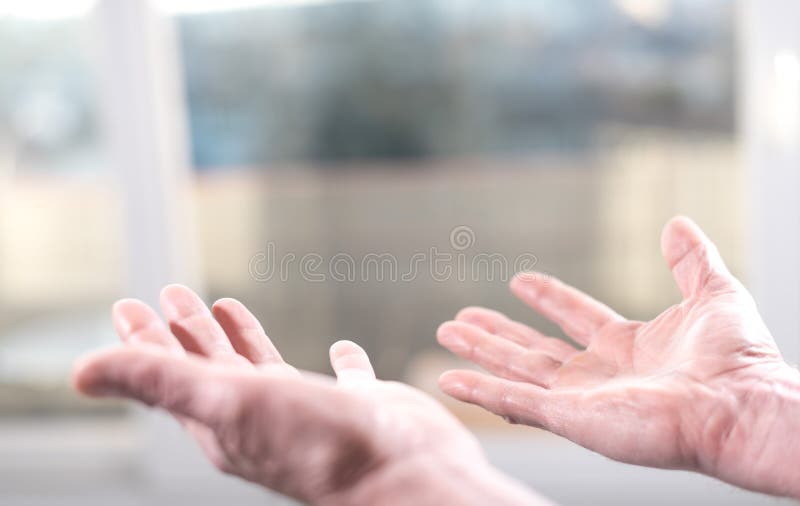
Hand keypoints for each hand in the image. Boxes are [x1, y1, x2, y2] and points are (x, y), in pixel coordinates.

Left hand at [72, 285, 544, 505]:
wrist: (403, 472)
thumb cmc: (317, 442)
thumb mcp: (226, 401)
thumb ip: (157, 381)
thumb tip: (78, 371)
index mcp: (220, 420)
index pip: (166, 374)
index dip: (142, 340)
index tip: (127, 304)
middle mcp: (259, 418)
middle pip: (208, 368)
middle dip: (186, 331)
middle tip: (170, 293)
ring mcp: (307, 414)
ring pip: (263, 368)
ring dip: (241, 338)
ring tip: (227, 304)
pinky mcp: (356, 407)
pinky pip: (340, 377)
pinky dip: (338, 360)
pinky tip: (341, 348)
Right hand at [438, 216, 799, 496]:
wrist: (740, 404)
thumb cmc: (737, 358)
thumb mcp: (713, 292)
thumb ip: (690, 260)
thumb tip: (676, 222)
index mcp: (627, 345)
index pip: (574, 317)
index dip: (547, 298)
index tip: (518, 279)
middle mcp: (597, 374)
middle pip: (533, 349)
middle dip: (495, 332)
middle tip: (460, 315)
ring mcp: (580, 398)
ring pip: (515, 371)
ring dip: (479, 353)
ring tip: (446, 334)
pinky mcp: (568, 418)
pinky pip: (514, 401)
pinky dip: (479, 390)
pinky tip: (449, 379)